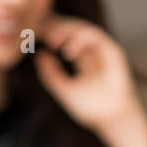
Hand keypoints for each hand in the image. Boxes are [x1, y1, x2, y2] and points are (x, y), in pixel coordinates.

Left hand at [34, 16, 139, 133]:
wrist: (112, 120)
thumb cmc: (92, 109)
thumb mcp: (64, 89)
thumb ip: (50, 74)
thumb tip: (38, 54)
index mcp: (83, 59)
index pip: (66, 37)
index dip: (51, 32)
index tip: (33, 35)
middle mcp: (94, 52)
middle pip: (73, 29)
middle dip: (55, 26)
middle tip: (39, 30)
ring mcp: (104, 50)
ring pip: (83, 28)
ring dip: (65, 30)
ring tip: (51, 40)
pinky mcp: (113, 52)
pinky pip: (95, 36)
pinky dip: (79, 39)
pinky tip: (67, 52)